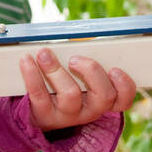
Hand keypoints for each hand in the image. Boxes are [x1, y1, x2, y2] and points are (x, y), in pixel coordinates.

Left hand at [19, 49, 136, 132]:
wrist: (35, 112)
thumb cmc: (63, 86)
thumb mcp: (79, 78)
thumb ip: (84, 61)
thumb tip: (79, 36)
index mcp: (102, 100)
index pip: (123, 100)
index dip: (125, 86)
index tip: (115, 69)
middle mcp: (89, 110)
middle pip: (103, 97)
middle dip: (92, 72)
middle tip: (75, 59)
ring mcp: (67, 115)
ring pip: (70, 95)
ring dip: (56, 69)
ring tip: (44, 54)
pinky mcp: (44, 115)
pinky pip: (39, 96)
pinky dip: (32, 75)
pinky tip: (26, 60)